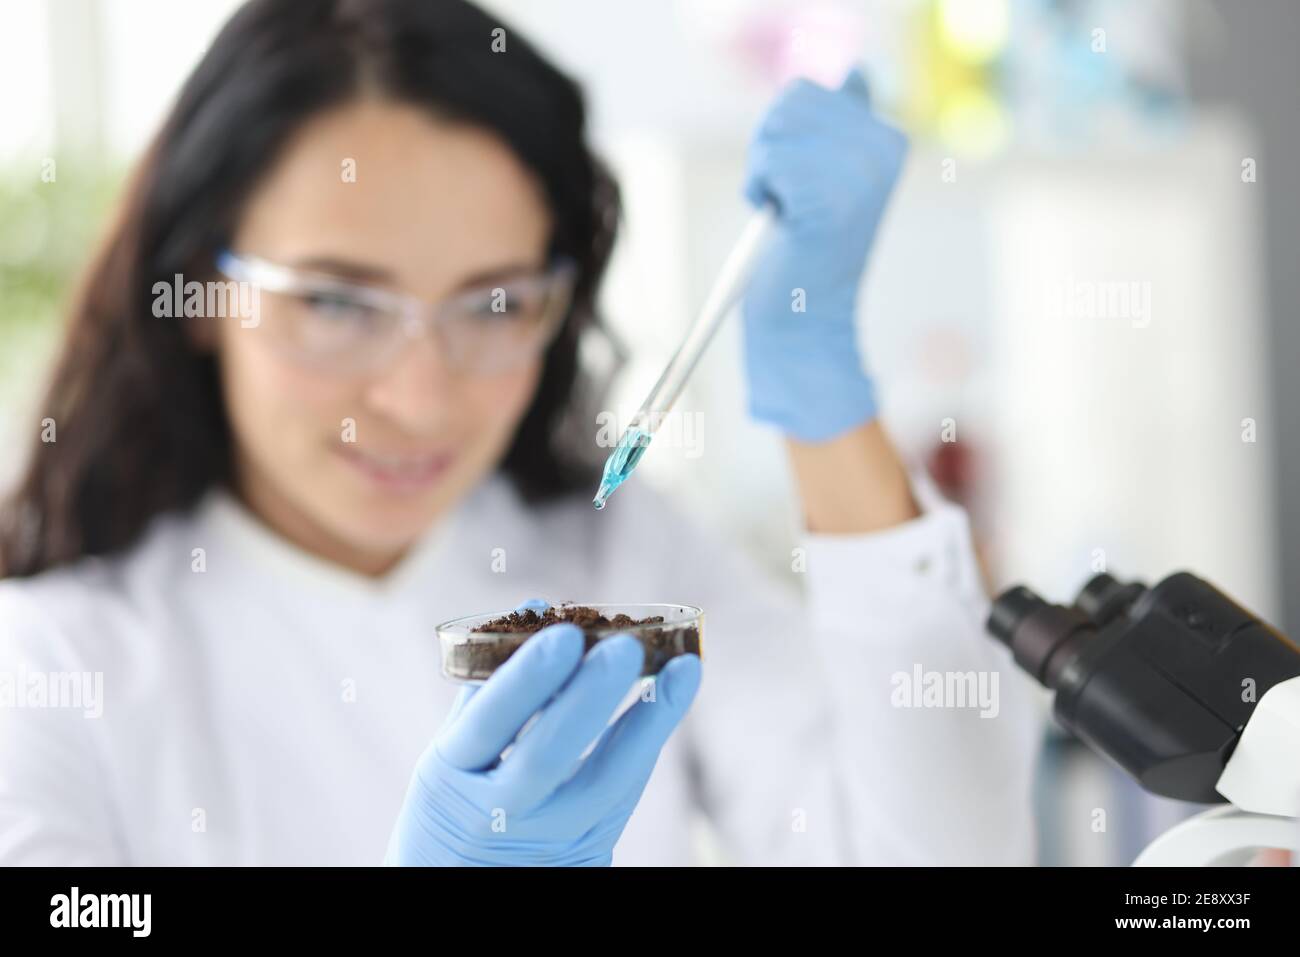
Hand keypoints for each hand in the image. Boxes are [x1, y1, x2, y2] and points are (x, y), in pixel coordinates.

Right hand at [385, 605, 701, 865]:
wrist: (460, 885)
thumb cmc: (456, 799)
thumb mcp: (451, 750)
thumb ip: (489, 685)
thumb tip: (537, 607)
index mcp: (451, 778)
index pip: (490, 723)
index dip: (527, 679)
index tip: (565, 633)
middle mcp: (498, 814)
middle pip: (548, 756)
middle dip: (590, 698)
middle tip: (626, 645)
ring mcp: (546, 840)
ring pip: (605, 784)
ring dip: (647, 723)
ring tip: (680, 670)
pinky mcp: (586, 851)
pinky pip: (624, 794)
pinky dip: (646, 743)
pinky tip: (668, 700)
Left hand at [741, 67, 907, 441]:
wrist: (806, 320)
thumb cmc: (807, 252)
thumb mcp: (829, 176)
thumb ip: (841, 125)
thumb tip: (858, 74)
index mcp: (888, 141)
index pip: (804, 92)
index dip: (783, 137)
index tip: (803, 183)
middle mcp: (883, 151)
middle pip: (787, 104)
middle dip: (769, 149)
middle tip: (789, 198)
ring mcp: (858, 175)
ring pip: (775, 131)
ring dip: (764, 171)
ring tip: (787, 210)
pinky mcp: (827, 200)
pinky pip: (768, 164)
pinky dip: (761, 193)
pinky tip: (784, 224)